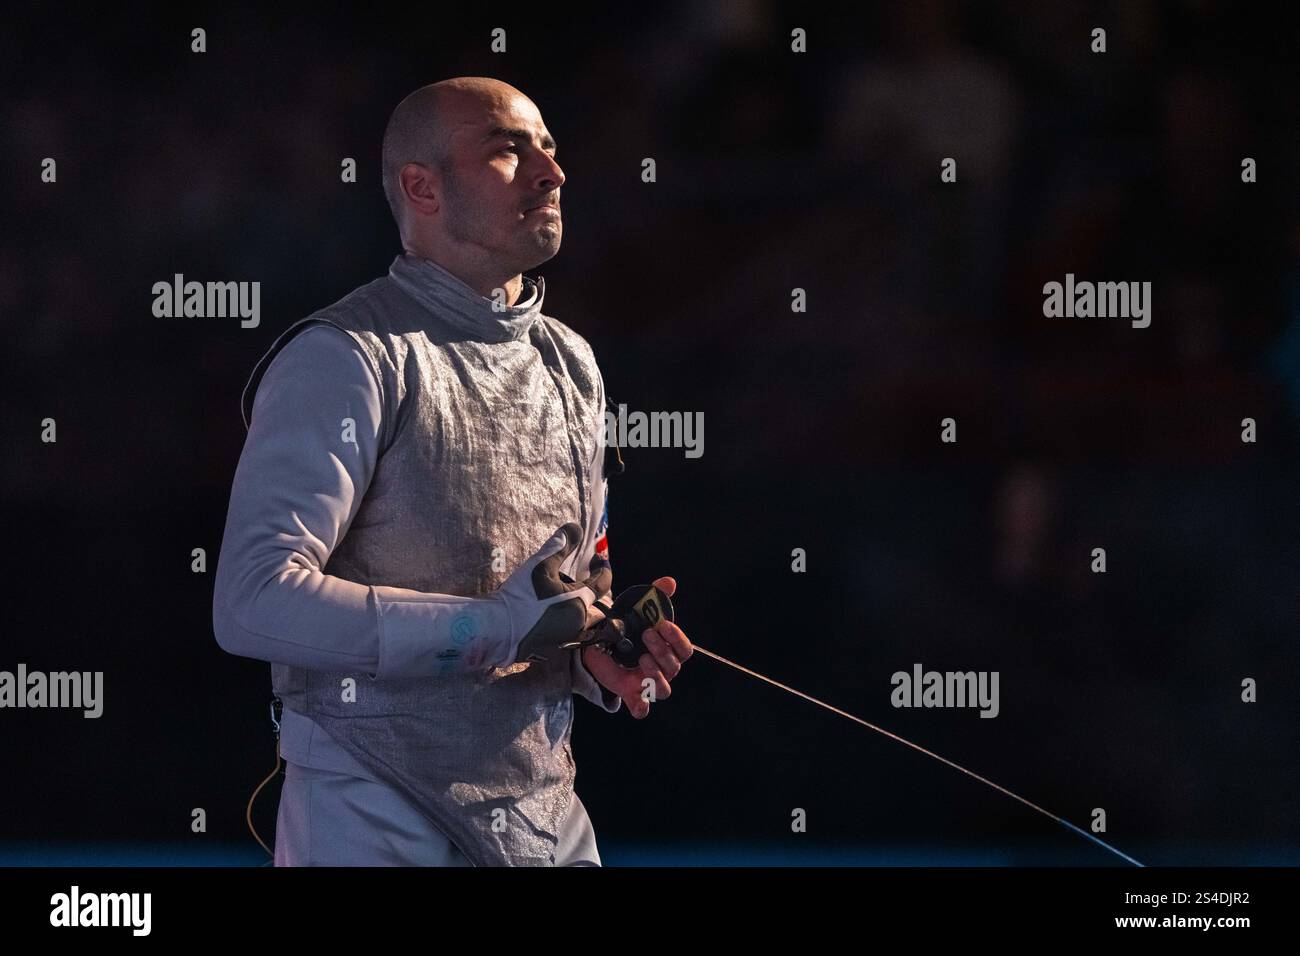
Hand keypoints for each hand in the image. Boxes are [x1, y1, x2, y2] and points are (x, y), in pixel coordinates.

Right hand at [494, 523, 611, 667]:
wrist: (497, 631)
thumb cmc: (521, 596)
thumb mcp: (540, 566)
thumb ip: (561, 545)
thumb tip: (577, 527)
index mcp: (581, 604)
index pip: (603, 582)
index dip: (602, 567)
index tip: (596, 558)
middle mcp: (580, 625)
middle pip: (598, 607)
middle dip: (594, 594)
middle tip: (582, 580)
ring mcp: (568, 640)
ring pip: (585, 622)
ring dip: (582, 609)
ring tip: (568, 597)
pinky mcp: (554, 650)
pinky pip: (570, 632)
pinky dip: (568, 621)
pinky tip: (553, 614)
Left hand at [580, 577, 692, 717]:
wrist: (602, 644)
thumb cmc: (629, 630)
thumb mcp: (639, 611)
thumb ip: (655, 597)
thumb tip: (669, 582)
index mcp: (669, 650)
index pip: (684, 649)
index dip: (676, 638)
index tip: (662, 624)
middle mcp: (663, 669)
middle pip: (674, 667)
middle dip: (662, 650)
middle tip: (646, 635)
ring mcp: (648, 683)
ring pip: (663, 689)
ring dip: (655, 675)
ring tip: (642, 659)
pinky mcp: (631, 694)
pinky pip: (642, 708)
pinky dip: (641, 707)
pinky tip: (637, 700)